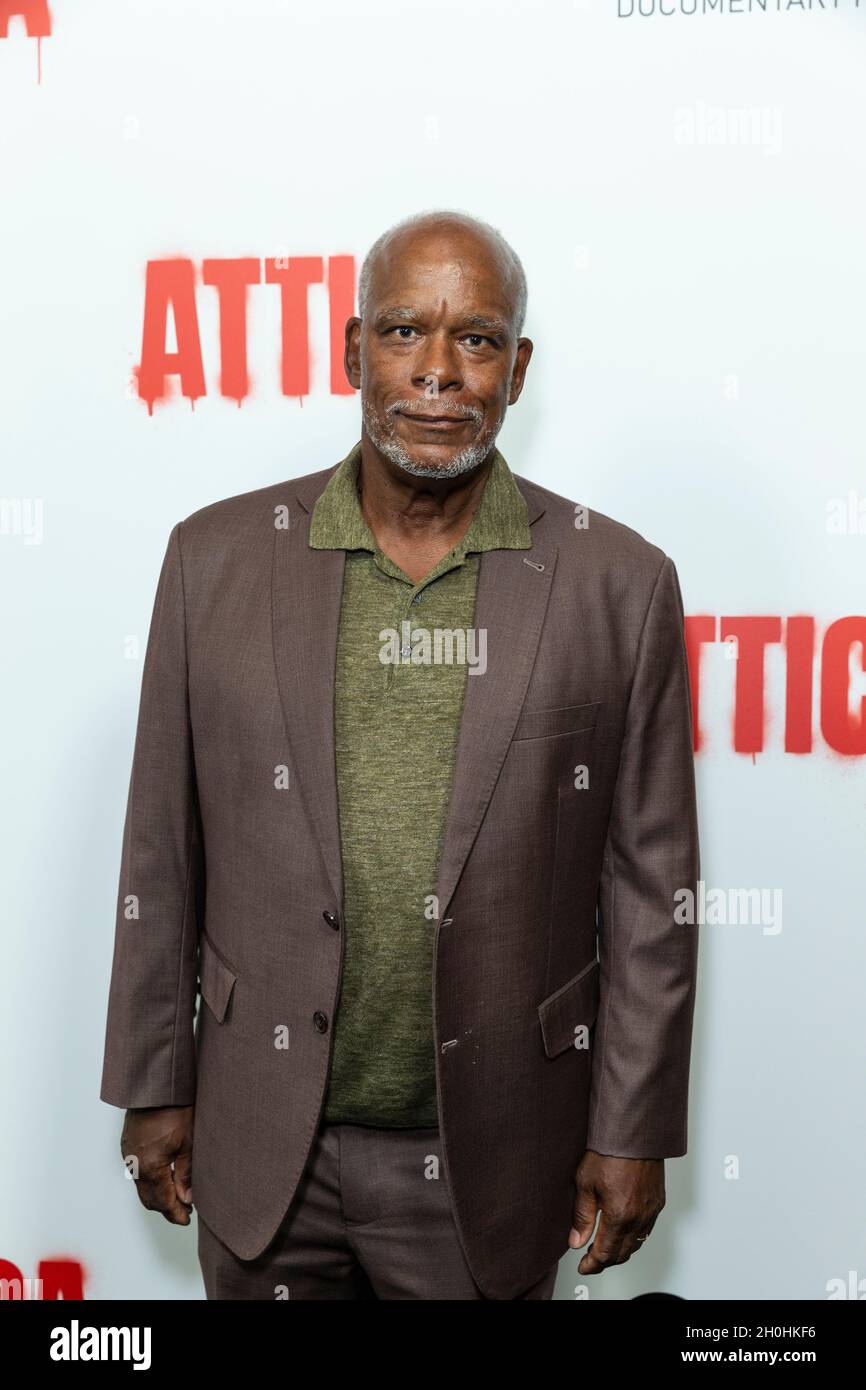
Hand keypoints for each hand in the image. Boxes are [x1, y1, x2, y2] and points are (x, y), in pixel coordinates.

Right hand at [120, 1105, 194, 1225]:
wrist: (156, 1086)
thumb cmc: (175, 1109)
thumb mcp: (188, 1143)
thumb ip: (187, 1174)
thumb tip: (188, 1198)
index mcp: (151, 1167)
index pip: (164, 1201)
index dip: (176, 1214)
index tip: (187, 1220)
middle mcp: (136, 1165)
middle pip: (150, 1200)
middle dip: (167, 1208)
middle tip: (184, 1212)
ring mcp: (129, 1156)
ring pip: (142, 1188)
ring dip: (158, 1196)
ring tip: (177, 1197)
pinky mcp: (128, 1147)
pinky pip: (138, 1173)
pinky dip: (150, 1182)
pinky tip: (164, 1179)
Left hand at [569, 1149, 664, 1272]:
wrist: (633, 1132)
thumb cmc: (609, 1151)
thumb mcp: (585, 1183)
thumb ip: (582, 1217)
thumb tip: (576, 1241)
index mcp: (620, 1216)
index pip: (606, 1254)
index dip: (592, 1264)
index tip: (583, 1265)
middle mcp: (639, 1217)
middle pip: (622, 1254)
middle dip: (605, 1261)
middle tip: (590, 1260)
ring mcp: (651, 1210)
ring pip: (636, 1244)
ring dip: (620, 1251)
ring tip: (604, 1247)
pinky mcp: (658, 1202)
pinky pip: (647, 1230)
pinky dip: (633, 1238)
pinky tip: (623, 1231)